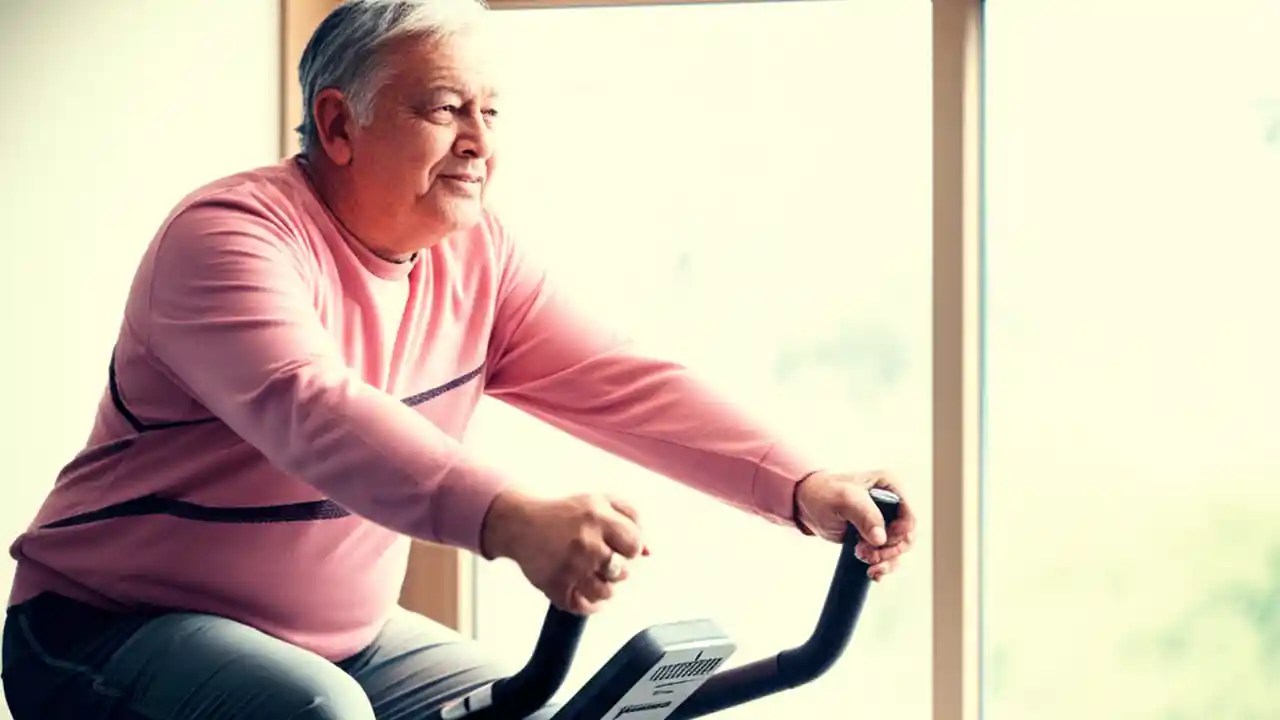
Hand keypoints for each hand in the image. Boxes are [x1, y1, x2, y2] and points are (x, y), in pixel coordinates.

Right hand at [480, 488, 648, 613]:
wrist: (521, 523)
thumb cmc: (566, 513)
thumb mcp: (600, 501)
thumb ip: (631, 517)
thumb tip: (650, 551)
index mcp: (598, 517)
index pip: (634, 545)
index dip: (630, 549)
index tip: (619, 547)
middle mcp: (585, 542)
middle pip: (623, 572)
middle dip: (618, 568)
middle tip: (603, 560)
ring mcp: (570, 567)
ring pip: (607, 593)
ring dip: (605, 587)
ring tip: (594, 575)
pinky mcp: (556, 586)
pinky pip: (585, 607)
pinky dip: (590, 603)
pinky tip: (586, 590)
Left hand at [794, 470, 915, 581]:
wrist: (806, 503)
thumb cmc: (823, 493)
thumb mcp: (843, 499)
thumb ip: (864, 515)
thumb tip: (881, 539)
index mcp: (890, 486)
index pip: (909, 516)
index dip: (898, 535)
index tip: (879, 542)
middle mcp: (893, 503)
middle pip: (906, 537)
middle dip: (888, 551)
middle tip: (866, 554)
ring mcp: (886, 521)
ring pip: (899, 550)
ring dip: (884, 561)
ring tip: (863, 560)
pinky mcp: (876, 536)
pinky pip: (889, 556)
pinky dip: (882, 566)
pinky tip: (871, 572)